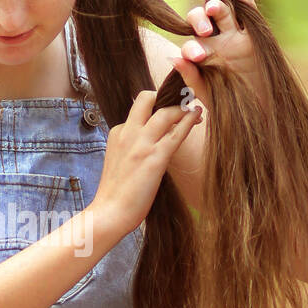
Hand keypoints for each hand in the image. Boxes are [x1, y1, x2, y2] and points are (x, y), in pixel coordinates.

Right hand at [91, 89, 203, 234]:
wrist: (109, 212)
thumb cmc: (115, 194)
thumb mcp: (118, 161)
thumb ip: (131, 147)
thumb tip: (149, 145)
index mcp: (118, 133)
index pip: (138, 110)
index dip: (155, 106)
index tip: (168, 109)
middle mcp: (128, 133)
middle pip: (146, 98)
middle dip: (166, 95)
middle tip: (183, 99)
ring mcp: (142, 144)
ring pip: (165, 112)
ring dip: (182, 107)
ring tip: (195, 109)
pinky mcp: (155, 158)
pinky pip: (176, 133)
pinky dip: (189, 121)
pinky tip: (198, 117)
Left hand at [171, 0, 266, 109]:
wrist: (258, 113)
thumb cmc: (230, 106)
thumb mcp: (208, 94)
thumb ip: (191, 77)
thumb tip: (173, 58)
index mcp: (203, 57)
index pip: (191, 43)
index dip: (191, 47)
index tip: (196, 56)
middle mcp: (217, 43)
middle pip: (202, 21)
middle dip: (199, 22)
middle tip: (204, 32)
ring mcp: (236, 37)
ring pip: (223, 13)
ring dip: (216, 7)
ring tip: (213, 9)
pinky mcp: (255, 35)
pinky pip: (249, 11)